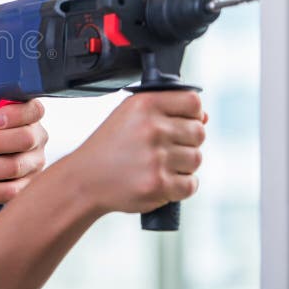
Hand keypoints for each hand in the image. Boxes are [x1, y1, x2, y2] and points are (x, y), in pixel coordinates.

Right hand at [70, 90, 206, 214]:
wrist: (85, 179)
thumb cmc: (109, 146)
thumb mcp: (128, 116)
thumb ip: (164, 111)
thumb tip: (204, 117)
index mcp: (144, 104)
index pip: (193, 102)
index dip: (191, 114)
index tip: (179, 123)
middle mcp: (151, 127)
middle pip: (199, 132)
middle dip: (186, 142)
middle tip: (162, 149)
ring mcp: (156, 157)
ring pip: (196, 159)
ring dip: (182, 165)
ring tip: (157, 165)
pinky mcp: (159, 184)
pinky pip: (191, 184)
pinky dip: (179, 186)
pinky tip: (159, 180)